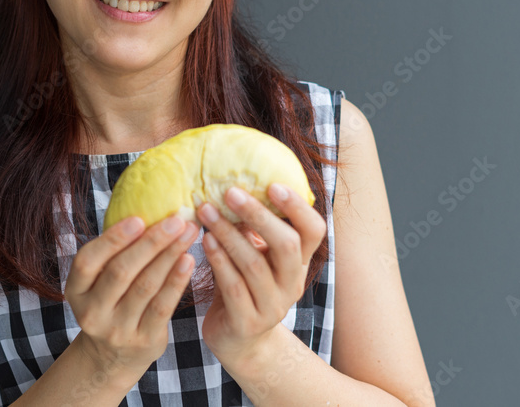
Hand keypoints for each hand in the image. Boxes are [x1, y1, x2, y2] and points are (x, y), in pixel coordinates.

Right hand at [65, 215, 199, 373]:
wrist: (114, 356)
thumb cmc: (110, 302)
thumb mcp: (98, 282)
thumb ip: (112, 253)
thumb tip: (143, 206)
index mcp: (76, 290)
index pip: (88, 261)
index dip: (112, 239)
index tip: (139, 218)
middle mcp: (92, 312)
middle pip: (121, 271)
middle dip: (151, 242)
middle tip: (176, 219)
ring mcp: (117, 329)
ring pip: (146, 286)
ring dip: (169, 255)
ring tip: (188, 233)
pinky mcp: (143, 340)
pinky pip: (163, 306)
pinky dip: (177, 281)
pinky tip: (189, 260)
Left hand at [196, 183, 326, 363]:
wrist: (239, 340)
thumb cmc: (243, 285)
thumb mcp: (255, 255)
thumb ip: (252, 228)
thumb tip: (233, 179)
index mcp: (298, 262)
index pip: (314, 231)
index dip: (298, 207)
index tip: (273, 184)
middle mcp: (291, 283)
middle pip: (288, 245)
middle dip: (259, 215)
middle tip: (230, 191)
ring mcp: (272, 305)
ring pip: (255, 265)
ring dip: (229, 234)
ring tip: (206, 210)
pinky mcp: (249, 322)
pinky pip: (234, 287)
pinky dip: (219, 261)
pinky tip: (205, 241)